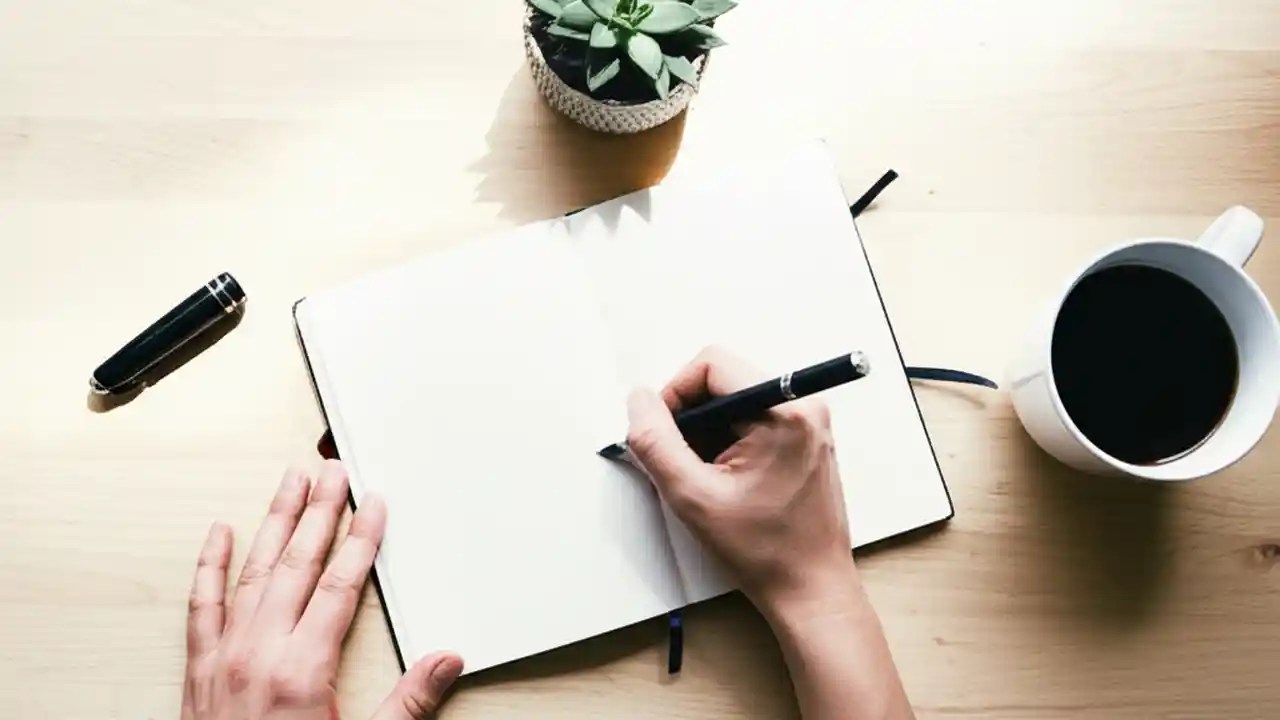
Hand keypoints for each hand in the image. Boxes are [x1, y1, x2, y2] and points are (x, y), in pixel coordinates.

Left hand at [181, 461, 463, 719]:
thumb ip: (408, 702)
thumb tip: (447, 660)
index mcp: (303, 669)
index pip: (341, 584)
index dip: (362, 539)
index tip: (374, 504)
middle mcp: (260, 652)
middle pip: (298, 564)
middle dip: (319, 512)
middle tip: (333, 471)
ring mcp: (225, 656)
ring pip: (253, 571)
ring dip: (274, 520)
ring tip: (290, 481)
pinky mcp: (200, 669)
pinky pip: (202, 604)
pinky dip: (210, 565)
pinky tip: (220, 532)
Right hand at [625, 346, 856, 615]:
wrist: (811, 590)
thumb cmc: (766, 552)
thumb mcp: (692, 497)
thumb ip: (656, 443)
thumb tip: (639, 402)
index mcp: (785, 413)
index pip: (712, 364)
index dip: (674, 393)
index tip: (662, 431)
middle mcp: (804, 408)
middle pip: (724, 379)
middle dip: (691, 417)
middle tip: (682, 462)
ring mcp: (808, 424)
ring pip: (735, 401)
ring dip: (708, 433)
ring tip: (706, 478)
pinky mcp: (805, 439)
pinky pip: (753, 420)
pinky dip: (727, 442)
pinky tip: (725, 481)